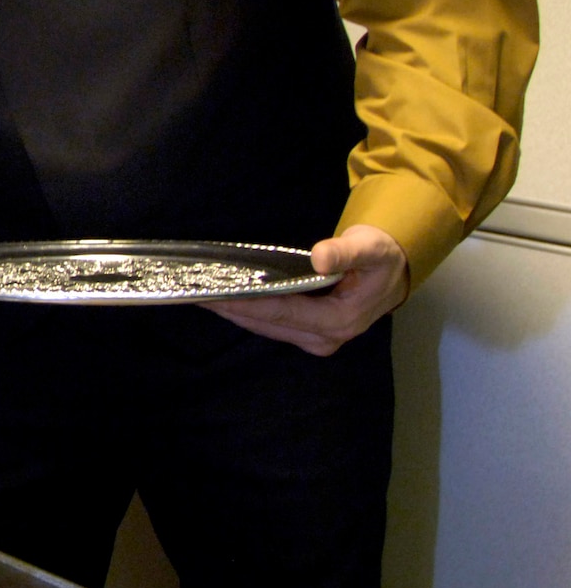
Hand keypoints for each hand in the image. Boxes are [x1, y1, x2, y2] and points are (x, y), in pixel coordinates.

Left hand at [205, 224, 407, 355]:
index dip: (247, 303)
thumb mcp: (370, 248)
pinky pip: (271, 325)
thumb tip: (320, 257)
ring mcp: (316, 340)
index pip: (282, 312)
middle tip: (194, 293)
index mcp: (339, 320)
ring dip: (234, 313)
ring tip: (201, 296)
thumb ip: (346, 252)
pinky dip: (248, 313)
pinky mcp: (309, 334)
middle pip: (267, 324)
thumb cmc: (380, 257)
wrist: (393, 272)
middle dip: (231, 309)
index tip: (215, 294)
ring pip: (265, 328)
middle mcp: (325, 337)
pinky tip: (225, 301)